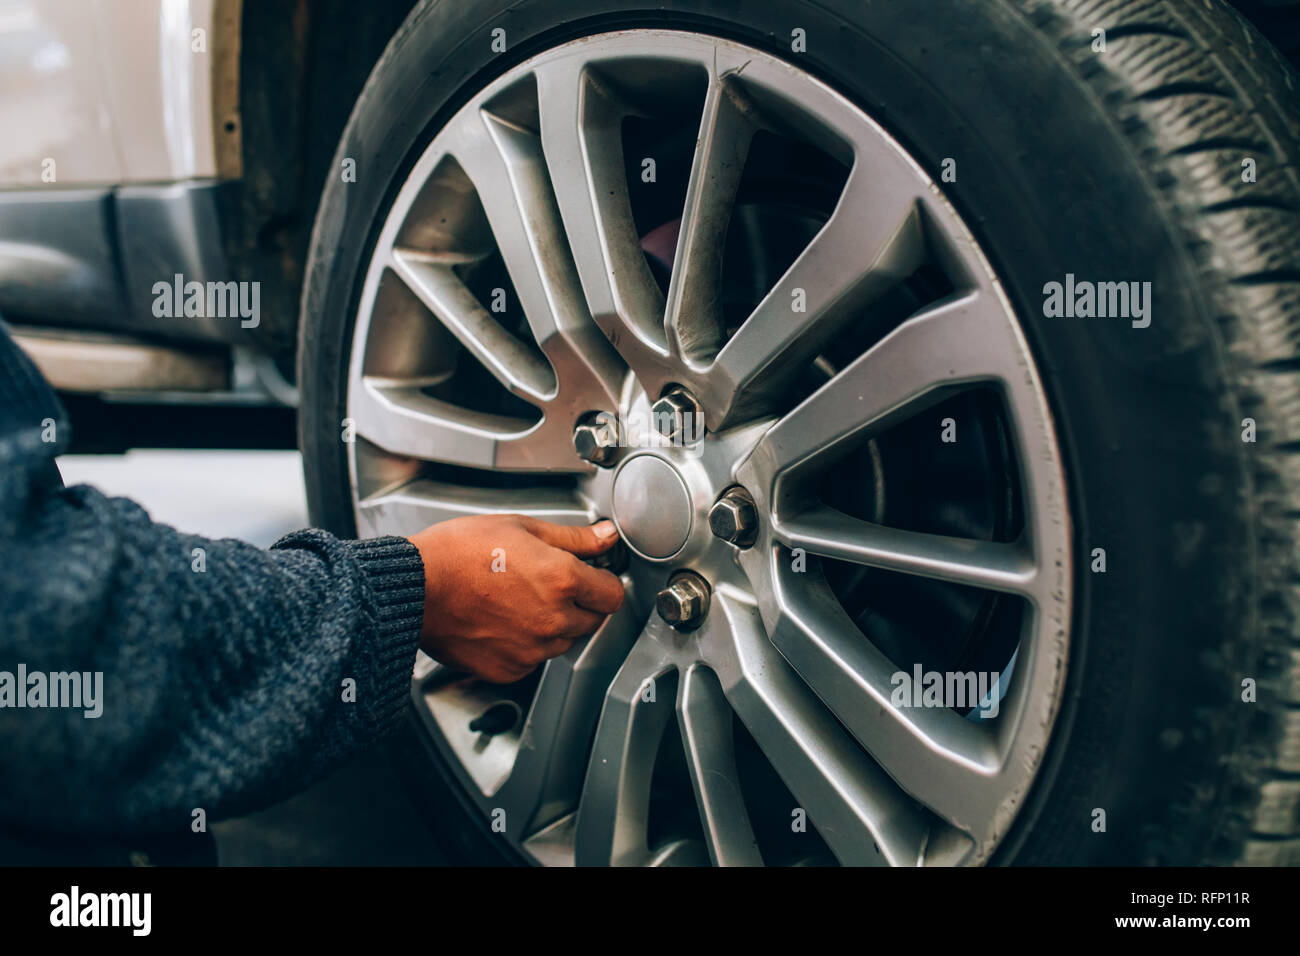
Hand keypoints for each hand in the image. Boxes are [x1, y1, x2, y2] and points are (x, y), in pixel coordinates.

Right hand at [408, 515, 624, 682]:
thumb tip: (605, 537)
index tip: (592, 577)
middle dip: (580, 603)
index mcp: (561, 579)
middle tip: (547, 585)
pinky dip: (525, 644)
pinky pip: (533, 659)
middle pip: (592, 620)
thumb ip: (572, 537)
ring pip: (563, 642)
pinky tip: (502, 620)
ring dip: (553, 625)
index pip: (612, 594)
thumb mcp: (520, 528)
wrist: (413, 588)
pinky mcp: (510, 669)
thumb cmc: (458, 553)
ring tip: (517, 600)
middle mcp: (553, 620)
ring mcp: (532, 649)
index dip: (603, 582)